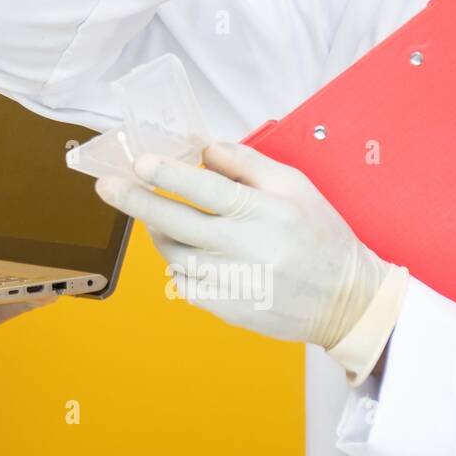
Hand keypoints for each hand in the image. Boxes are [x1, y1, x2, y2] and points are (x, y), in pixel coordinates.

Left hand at [94, 142, 388, 348]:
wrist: (348, 301)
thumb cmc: (320, 235)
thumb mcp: (294, 185)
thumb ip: (245, 162)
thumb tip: (200, 146)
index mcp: (265, 212)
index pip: (206, 189)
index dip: (168, 174)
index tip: (139, 162)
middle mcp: (247, 249)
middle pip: (176, 223)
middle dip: (135, 201)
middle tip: (107, 186)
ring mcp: (235, 284)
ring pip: (174, 254)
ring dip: (159, 231)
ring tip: (159, 217)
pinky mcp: (228, 309)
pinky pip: (184, 283)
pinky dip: (179, 263)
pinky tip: (191, 252)